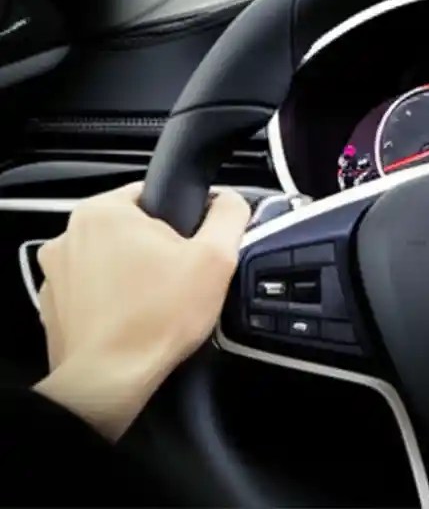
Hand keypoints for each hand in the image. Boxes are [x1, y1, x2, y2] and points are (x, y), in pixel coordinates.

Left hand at [34, 183, 249, 441]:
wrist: (109, 379)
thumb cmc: (158, 318)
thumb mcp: (215, 258)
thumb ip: (229, 216)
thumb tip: (230, 200)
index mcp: (104, 211)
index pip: (154, 195)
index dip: (183, 222)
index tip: (193, 251)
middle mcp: (69, 234)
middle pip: (132, 229)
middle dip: (158, 252)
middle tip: (180, 282)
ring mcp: (56, 271)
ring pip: (112, 260)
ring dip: (134, 275)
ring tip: (158, 305)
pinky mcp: (53, 303)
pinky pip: (93, 290)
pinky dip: (113, 300)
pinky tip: (134, 319)